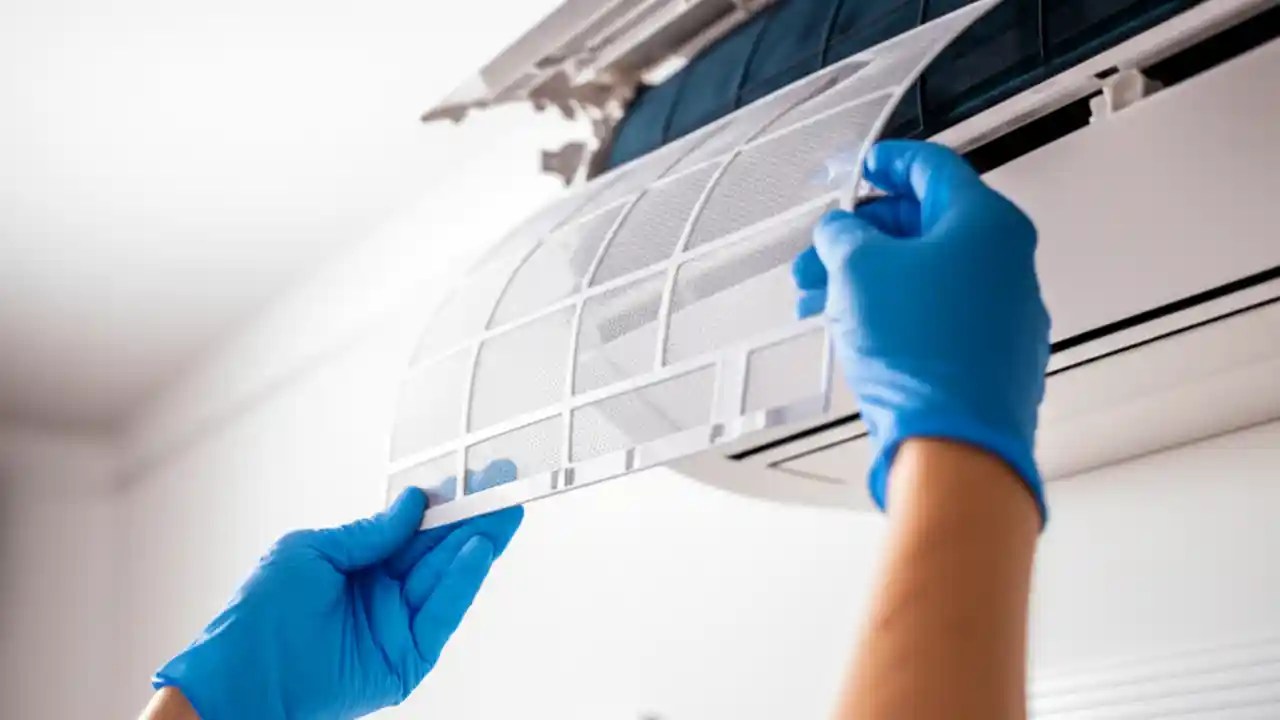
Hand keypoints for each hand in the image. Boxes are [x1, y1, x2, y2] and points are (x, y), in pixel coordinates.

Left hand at [153, 464, 522, 719]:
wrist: (242, 679)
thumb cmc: (257, 618)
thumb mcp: (310, 551)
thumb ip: (368, 532)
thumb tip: (413, 504)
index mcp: (358, 566)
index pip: (414, 529)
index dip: (445, 503)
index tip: (474, 475)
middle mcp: (383, 595)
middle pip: (439, 550)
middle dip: (474, 517)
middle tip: (507, 484)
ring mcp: (397, 627)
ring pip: (447, 578)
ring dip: (478, 542)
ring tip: (502, 510)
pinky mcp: (407, 660)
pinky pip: (441, 616)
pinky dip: (462, 583)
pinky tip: (477, 551)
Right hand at [792, 140, 1049, 520]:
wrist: (954, 445)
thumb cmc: (920, 353)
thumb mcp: (858, 270)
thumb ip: (843, 235)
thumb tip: (840, 231)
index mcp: (987, 224)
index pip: (934, 169)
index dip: (888, 163)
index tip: (865, 166)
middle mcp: (1008, 264)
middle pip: (927, 228)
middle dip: (863, 238)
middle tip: (821, 253)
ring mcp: (1007, 315)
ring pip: (928, 278)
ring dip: (871, 281)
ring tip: (820, 301)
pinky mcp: (995, 359)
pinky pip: (940, 318)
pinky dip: (897, 314)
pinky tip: (856, 331)